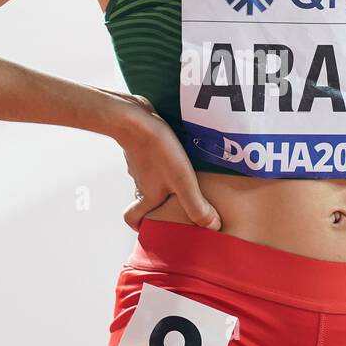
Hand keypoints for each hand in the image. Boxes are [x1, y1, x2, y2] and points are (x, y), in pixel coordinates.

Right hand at [117, 94, 221, 231]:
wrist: (134, 118)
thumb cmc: (159, 152)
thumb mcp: (182, 181)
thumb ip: (196, 205)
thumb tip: (213, 227)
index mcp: (147, 195)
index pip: (132, 217)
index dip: (139, 225)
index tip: (150, 227)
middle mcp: (140, 181)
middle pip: (144, 197)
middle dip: (158, 202)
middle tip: (177, 202)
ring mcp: (139, 163)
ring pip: (149, 176)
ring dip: (163, 178)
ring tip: (185, 174)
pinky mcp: (141, 145)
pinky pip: (151, 157)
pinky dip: (162, 157)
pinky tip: (179, 149)